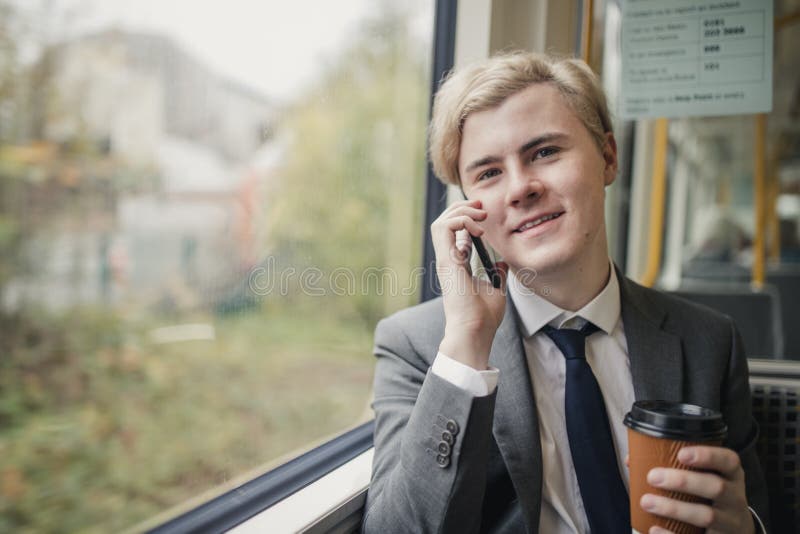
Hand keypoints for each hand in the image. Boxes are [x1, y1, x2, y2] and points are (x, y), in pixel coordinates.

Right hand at [431, 199, 506, 369]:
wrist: (475, 331)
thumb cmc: (483, 318)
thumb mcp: (496, 290)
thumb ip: (496, 274)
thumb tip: (501, 263)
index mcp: (457, 265)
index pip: (455, 234)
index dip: (468, 220)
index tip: (485, 220)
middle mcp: (448, 260)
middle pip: (444, 223)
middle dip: (462, 208)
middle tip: (481, 208)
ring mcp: (445, 260)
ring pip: (440, 222)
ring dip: (460, 212)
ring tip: (479, 215)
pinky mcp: (446, 261)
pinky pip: (444, 228)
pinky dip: (460, 220)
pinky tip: (477, 229)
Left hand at [640, 446, 753, 533]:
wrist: (736, 530)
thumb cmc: (709, 496)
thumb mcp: (704, 477)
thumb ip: (673, 465)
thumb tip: (632, 459)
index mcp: (731, 476)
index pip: (729, 461)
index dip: (708, 456)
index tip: (681, 454)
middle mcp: (735, 498)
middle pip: (716, 487)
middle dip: (683, 481)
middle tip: (653, 477)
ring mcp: (730, 522)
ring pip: (707, 515)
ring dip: (674, 508)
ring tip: (647, 502)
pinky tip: (655, 529)